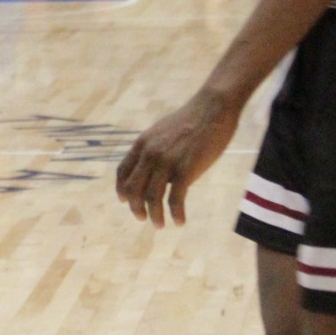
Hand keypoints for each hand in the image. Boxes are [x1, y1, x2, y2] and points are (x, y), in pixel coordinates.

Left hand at [115, 89, 240, 228]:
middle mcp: (150, 154)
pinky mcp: (186, 170)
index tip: (125, 202)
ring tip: (159, 225)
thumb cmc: (192, 120)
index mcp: (142, 144)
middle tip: (143, 219)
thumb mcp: (163, 132)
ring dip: (154, 216)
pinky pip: (175, 200)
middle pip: (133, 189)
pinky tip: (180, 222)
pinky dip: (176, 214)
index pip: (122, 172)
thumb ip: (154, 149)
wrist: (213, 109)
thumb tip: (153, 168)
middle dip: (135, 208)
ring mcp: (167, 162)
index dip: (122, 190)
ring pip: (152, 198)